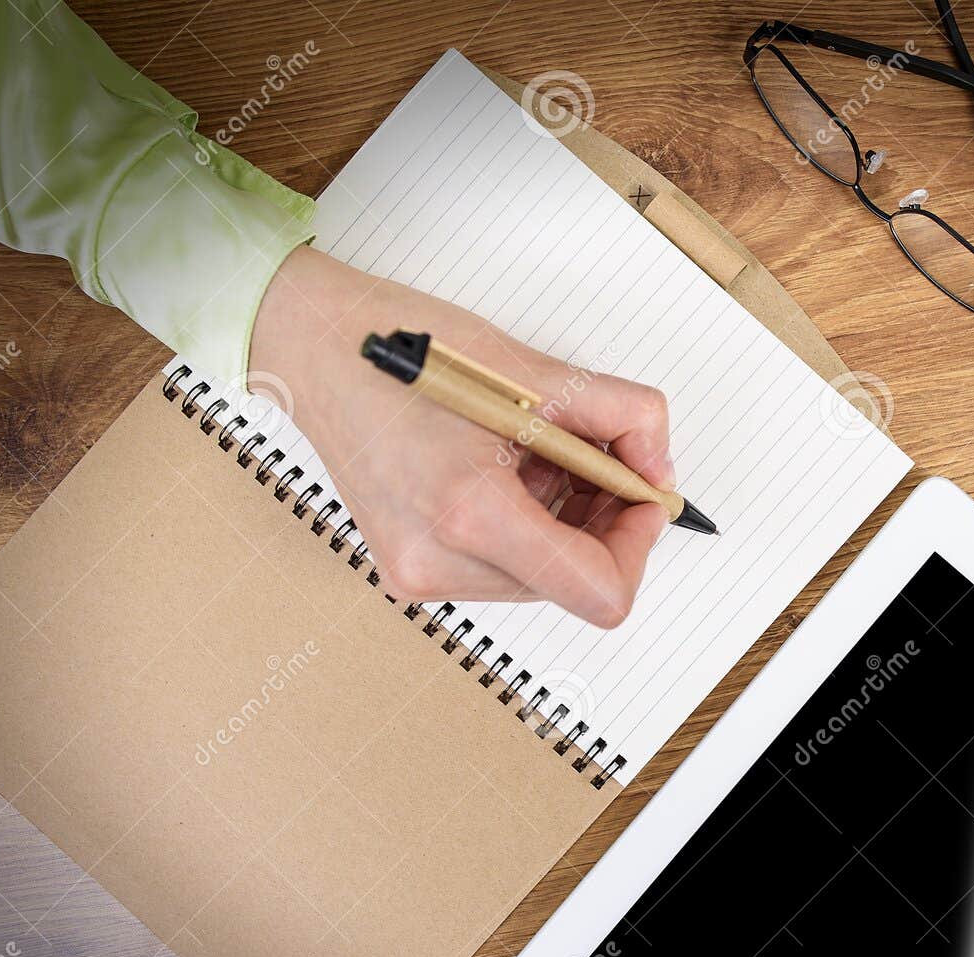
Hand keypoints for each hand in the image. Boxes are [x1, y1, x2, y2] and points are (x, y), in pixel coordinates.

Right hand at [248, 246, 671, 627]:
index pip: (599, 592)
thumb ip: (622, 417)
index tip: (641, 496)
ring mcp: (419, 574)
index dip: (638, 546)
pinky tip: (508, 472)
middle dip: (604, 523)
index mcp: (468, 511)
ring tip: (539, 456)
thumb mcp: (535, 371)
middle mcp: (437, 562)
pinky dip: (527, 526)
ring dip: (566, 523)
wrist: (315, 350)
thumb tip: (659, 469)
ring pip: (542, 580)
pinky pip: (503, 569)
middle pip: (574, 586)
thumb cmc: (405, 348)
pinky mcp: (410, 571)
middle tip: (597, 457)